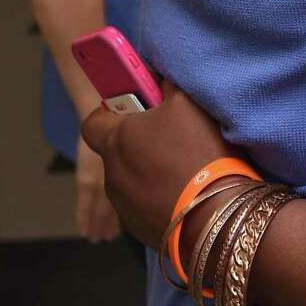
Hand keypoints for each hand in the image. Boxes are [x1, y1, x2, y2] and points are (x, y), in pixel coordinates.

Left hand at [82, 81, 232, 251]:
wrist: (214, 214)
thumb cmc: (197, 152)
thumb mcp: (186, 103)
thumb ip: (163, 86)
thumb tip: (155, 77)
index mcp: (115, 141)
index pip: (91, 122)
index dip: (110, 113)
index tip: (136, 111)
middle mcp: (111, 174)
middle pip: (116, 151)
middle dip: (137, 142)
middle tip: (170, 137)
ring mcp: (122, 206)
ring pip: (130, 178)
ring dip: (147, 170)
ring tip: (182, 168)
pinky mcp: (137, 229)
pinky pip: (142, 203)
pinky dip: (157, 195)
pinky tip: (184, 191)